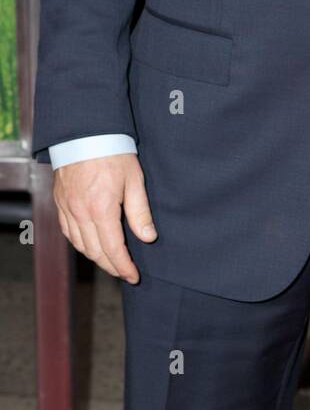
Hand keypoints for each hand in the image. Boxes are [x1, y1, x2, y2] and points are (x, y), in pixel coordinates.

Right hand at [53, 154, 156, 282]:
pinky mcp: (60, 202)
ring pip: (79, 244)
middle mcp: (81, 213)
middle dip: (111, 266)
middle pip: (95, 251)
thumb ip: (140, 212)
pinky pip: (68, 231)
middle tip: (124, 273)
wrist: (86, 133)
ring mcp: (67, 208)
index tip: (133, 276)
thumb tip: (148, 237)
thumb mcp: (135, 180)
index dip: (123, 266)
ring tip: (110, 261)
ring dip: (95, 257)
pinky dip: (80, 243)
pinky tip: (90, 244)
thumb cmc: (113, 152)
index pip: (113, 249)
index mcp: (101, 210)